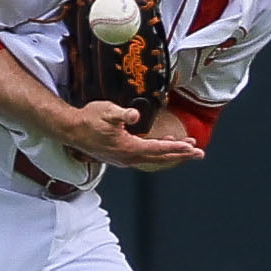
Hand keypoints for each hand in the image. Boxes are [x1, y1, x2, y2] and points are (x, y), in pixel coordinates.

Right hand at [59, 100, 203, 168]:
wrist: (71, 130)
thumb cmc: (88, 119)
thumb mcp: (106, 111)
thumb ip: (121, 114)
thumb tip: (133, 115)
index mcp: (128, 148)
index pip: (158, 149)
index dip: (176, 148)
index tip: (192, 147)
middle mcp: (128, 157)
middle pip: (160, 158)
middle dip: (181, 154)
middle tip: (199, 153)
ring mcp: (124, 159)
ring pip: (154, 158)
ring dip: (171, 154)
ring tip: (187, 149)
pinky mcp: (120, 156)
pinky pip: (145, 156)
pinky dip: (158, 152)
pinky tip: (163, 146)